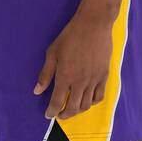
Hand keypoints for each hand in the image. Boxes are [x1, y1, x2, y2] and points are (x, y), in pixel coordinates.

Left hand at [34, 0, 123, 119]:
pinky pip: (99, 97)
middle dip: (64, 115)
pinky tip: (86, 100)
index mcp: (65, 76)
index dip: (52, 111)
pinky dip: (91, 103)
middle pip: (73, 108)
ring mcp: (94, 80)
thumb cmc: (70, 36)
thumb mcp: (52, 53)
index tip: (48, 115)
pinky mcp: (104, 76)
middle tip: (59, 114)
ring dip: (77, 111)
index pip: (57, 102)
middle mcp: (80, 82)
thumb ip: (45, 74)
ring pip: (86, 105)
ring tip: (71, 109)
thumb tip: (37, 91)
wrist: (94, 25)